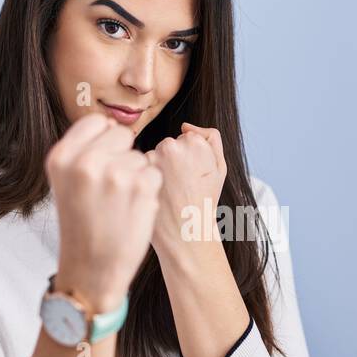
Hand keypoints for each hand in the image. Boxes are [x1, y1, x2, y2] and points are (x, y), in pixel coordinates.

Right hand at [45, 112, 162, 310]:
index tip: (104, 161)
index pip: (96, 122)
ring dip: (137, 176)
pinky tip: (133, 210)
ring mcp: (115, 174)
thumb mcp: (66, 184)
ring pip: (141, 156)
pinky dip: (150, 191)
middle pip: (122, 134)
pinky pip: (155, 174)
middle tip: (111, 187)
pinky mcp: (141, 188)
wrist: (91, 271)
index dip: (106, 139)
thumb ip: (82, 153)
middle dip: (123, 155)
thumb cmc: (82, 226)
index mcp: (61, 158)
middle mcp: (86, 162)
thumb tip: (110, 124)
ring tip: (119, 204)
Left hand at [143, 122, 227, 261]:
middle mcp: (171, 145)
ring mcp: (151, 158)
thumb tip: (185, 125)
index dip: (190, 158)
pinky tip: (157, 194)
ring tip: (169, 192)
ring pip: (153, 156)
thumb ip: (210, 137)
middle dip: (173, 161)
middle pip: (169, 145)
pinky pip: (141, 168)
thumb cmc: (204, 200)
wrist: (186, 231)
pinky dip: (146, 179)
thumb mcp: (220, 167)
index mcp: (194, 142)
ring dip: (158, 169)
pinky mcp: (137, 171)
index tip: (193, 176)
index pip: (187, 137)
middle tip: (181, 186)